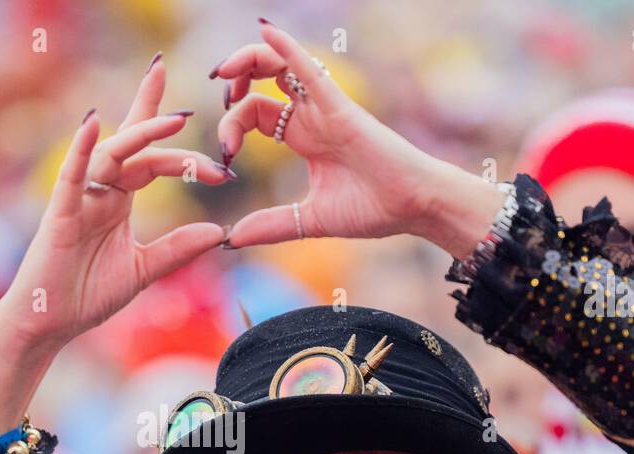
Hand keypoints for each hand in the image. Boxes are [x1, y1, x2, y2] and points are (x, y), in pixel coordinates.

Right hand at [0, 56, 232, 436]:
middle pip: (135, 147)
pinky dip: (80, 149)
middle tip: (194, 116)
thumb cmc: (87, 294)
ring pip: (111, 155)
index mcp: (119, 201)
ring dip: (141, 135)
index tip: (215, 149)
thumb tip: (218, 232)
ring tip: (174, 120)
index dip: (176, 143)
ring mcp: (79, 199)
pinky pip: (70, 176)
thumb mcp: (143, 269)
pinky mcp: (59, 214)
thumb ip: (177, 249)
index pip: (150, 158)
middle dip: (162, 128)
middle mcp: (100, 192)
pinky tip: (94, 123)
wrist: (49, 324)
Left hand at [216, 20, 504, 258]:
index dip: (231, 127)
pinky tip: (265, 32)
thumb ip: (272, 225)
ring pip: (280, 67)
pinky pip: (307, 69)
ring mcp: (324, 108)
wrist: (412, 207)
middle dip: (234, 85)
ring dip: (248, 61)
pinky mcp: (338, 106)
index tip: (225, 158)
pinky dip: (286, 49)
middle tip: (221, 99)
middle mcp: (310, 116)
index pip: (255, 114)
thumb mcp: (309, 220)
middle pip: (261, 85)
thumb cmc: (373, 209)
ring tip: (224, 72)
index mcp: (302, 137)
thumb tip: (232, 240)